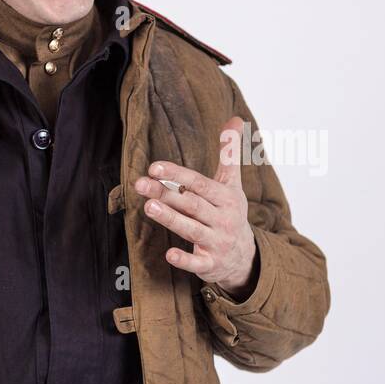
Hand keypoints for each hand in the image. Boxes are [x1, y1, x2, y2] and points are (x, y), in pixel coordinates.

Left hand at [134, 116, 257, 297]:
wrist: (244, 256)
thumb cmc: (229, 213)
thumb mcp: (231, 184)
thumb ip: (230, 154)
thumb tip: (235, 119)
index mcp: (226, 198)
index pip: (199, 184)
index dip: (177, 175)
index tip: (154, 167)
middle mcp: (223, 219)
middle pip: (192, 204)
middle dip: (167, 194)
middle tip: (140, 184)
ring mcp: (218, 242)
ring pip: (192, 229)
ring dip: (171, 219)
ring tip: (148, 207)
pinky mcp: (210, 265)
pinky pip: (197, 263)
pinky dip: (185, 259)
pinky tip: (169, 253)